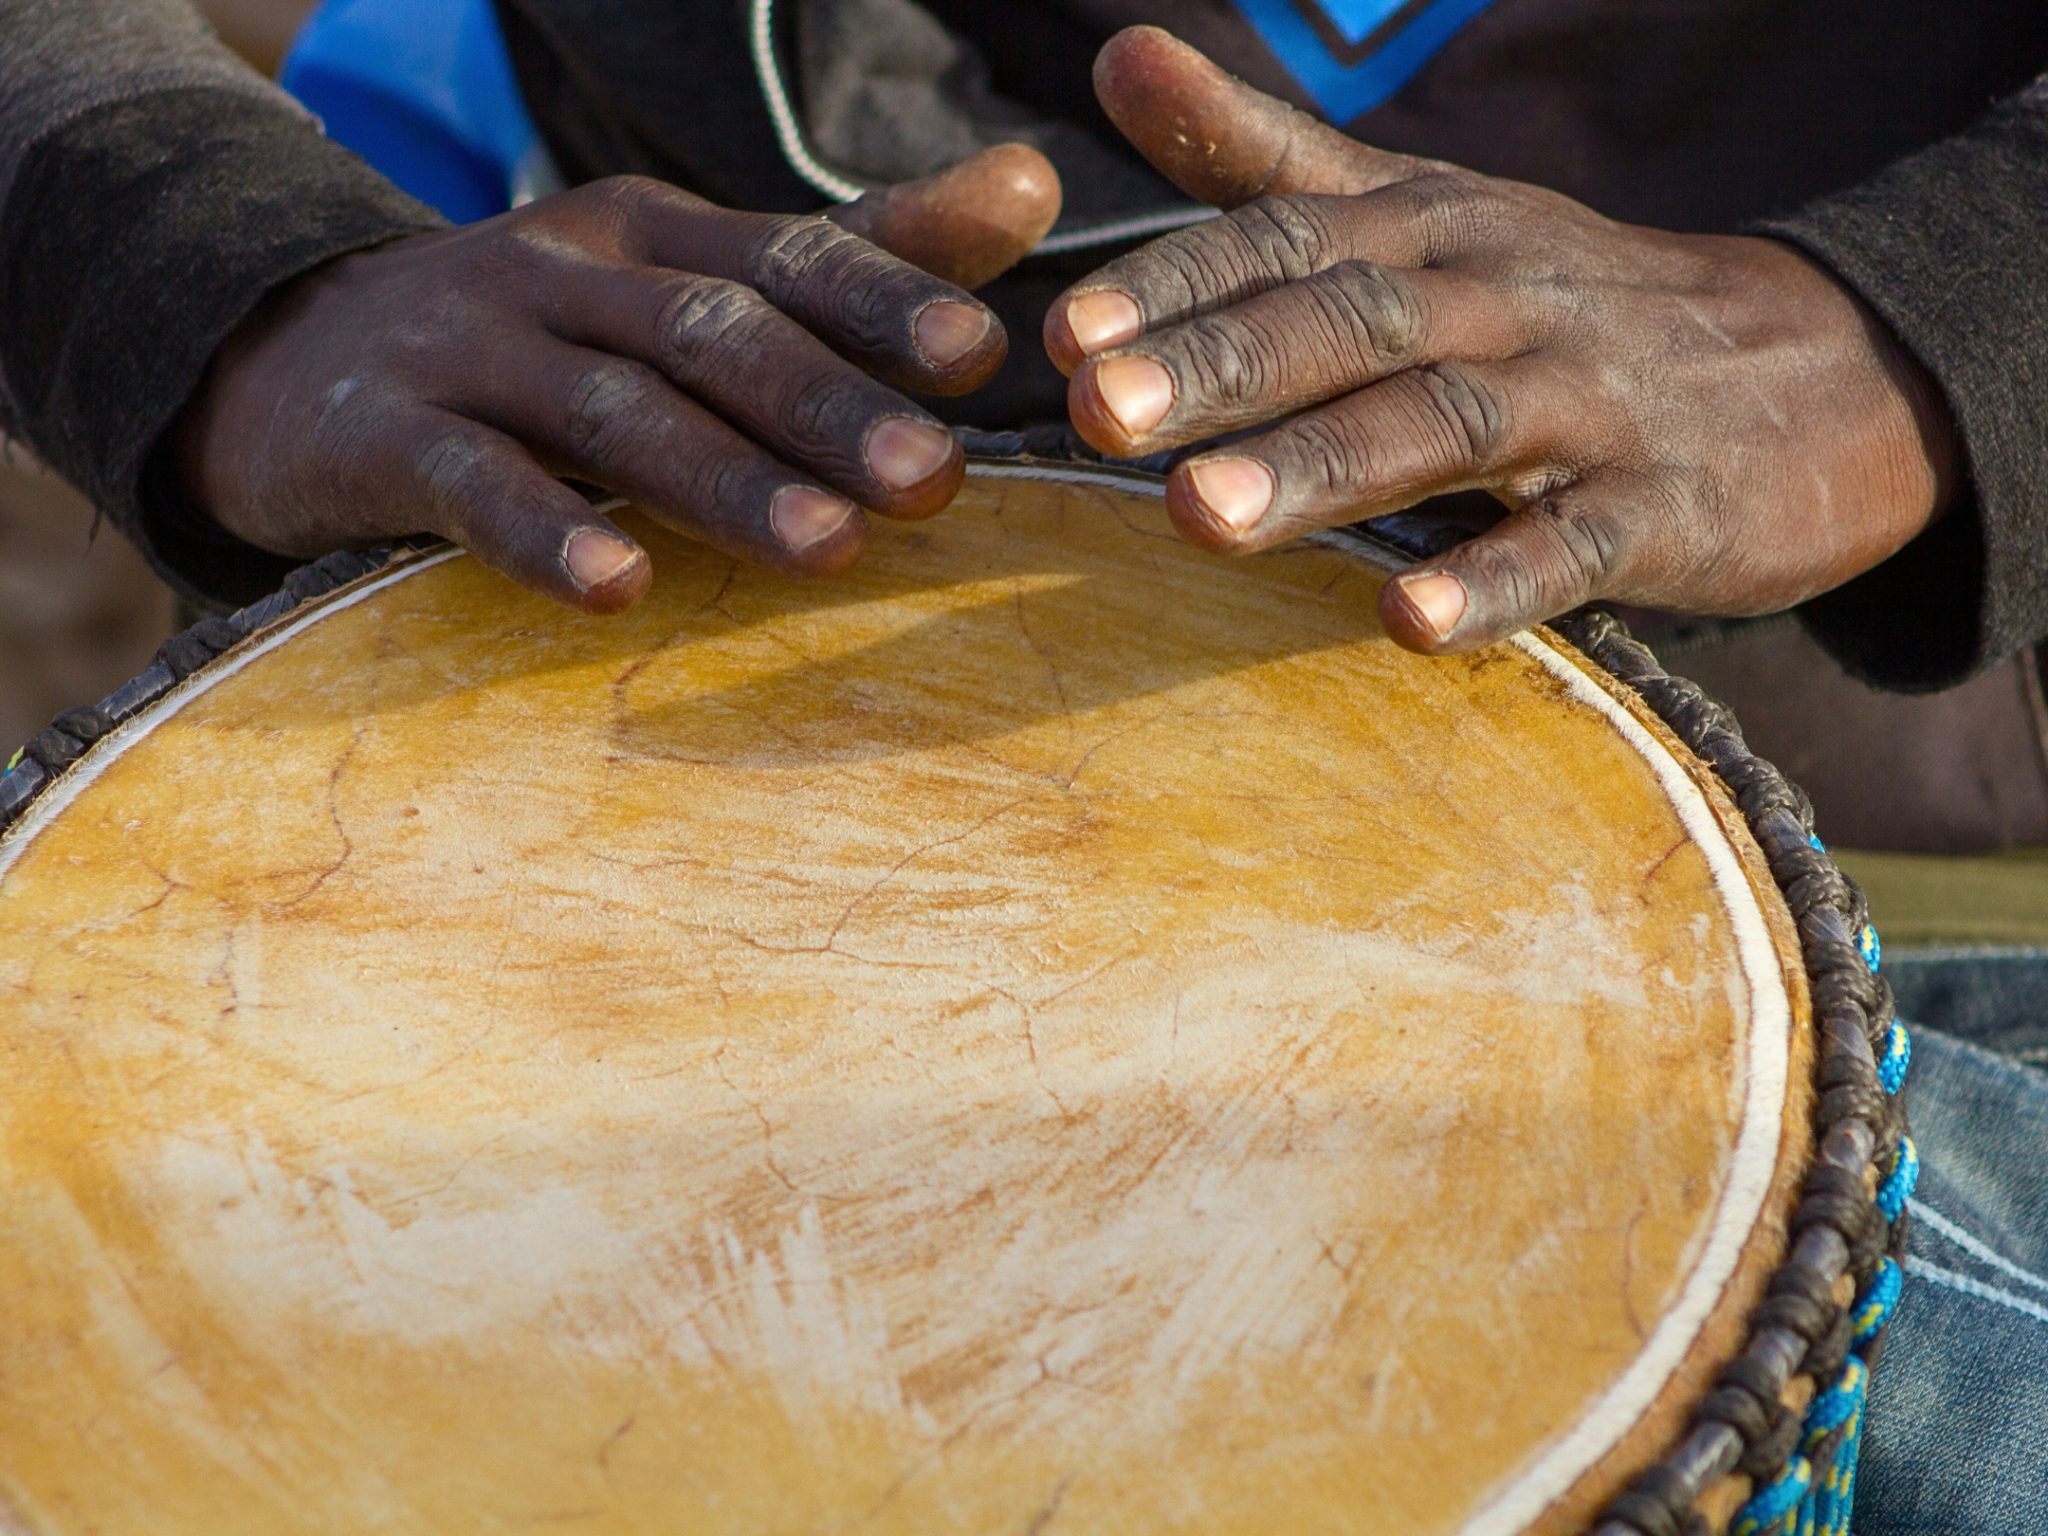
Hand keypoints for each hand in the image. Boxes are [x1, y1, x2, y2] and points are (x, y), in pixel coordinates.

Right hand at [177, 147, 1060, 611]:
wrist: (286, 355)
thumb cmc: (541, 334)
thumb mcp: (685, 277)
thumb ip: (851, 255)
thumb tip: (1031, 192)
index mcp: (652, 231)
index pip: (783, 255)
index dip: (881, 299)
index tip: (981, 352)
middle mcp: (567, 272)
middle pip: (712, 334)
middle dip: (828, 405)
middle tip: (936, 479)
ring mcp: (471, 351)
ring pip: (612, 411)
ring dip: (725, 480)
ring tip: (828, 547)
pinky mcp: (383, 438)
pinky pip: (470, 486)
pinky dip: (546, 532)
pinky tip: (620, 587)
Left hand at [1045, 29, 1957, 652]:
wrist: (1817, 368)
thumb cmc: (1565, 302)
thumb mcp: (1422, 211)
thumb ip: (1264, 157)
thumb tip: (1117, 59)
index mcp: (1432, 231)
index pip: (1291, 241)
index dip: (1177, 283)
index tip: (1061, 335)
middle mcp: (1500, 300)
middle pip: (1350, 323)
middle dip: (1221, 367)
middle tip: (1094, 414)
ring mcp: (1588, 405)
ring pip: (1443, 425)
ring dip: (1322, 468)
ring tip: (1201, 517)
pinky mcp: (1665, 509)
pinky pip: (1575, 544)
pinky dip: (1496, 577)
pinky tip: (1412, 623)